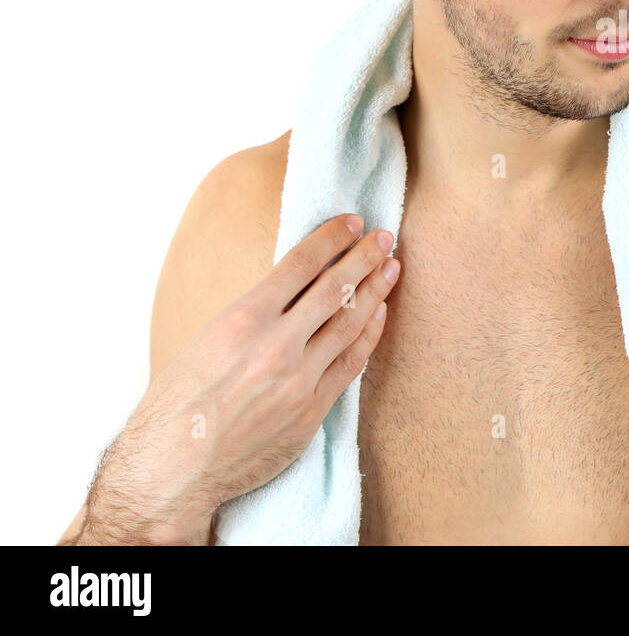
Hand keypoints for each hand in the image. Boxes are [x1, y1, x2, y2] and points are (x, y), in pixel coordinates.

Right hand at [82, 214, 400, 543]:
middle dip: (366, 257)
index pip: (301, 263)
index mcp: (243, 319)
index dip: (333, 238)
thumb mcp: (205, 339)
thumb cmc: (177, 403)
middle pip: (335, 288)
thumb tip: (291, 287)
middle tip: (385, 237)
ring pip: (350, 322)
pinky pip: (351, 363)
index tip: (353, 222)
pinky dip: (369, 334)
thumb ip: (253, 314)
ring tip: (392, 268)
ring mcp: (299, 378)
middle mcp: (276, 344)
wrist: (173, 469)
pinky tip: (379, 315)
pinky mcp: (312, 410)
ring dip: (376, 291)